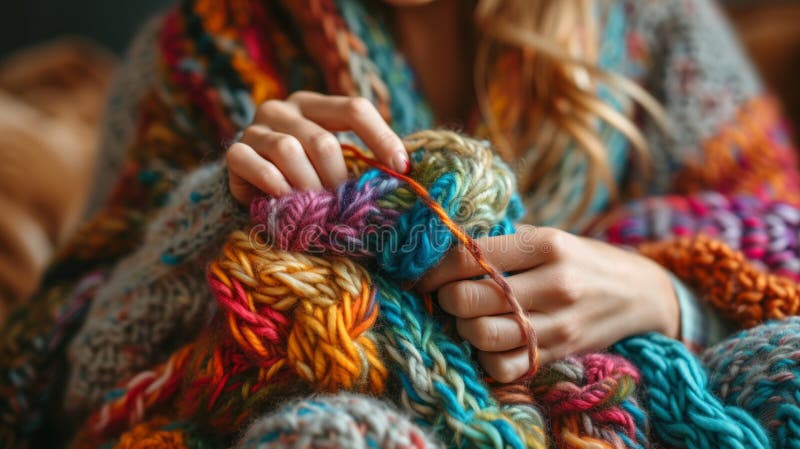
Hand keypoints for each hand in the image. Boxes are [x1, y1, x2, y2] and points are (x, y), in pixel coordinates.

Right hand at [226, 91, 408, 204]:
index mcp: (313, 104)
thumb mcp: (333, 161)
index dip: (381, 137)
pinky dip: (278, 189)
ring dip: (309, 186)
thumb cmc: (304, 175)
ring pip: (289, 152)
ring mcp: (255, 129)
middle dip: (339, 179)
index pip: (354, 108)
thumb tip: (405, 172)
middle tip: (345, 205)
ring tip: (316, 208)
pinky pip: (259, 168)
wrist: (250, 188)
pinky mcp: (235, 153)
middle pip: (323, 140)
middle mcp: (283, 109)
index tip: (401, 168)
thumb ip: (360, 160)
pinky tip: (287, 203)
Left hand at [417, 225, 679, 381]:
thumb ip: (502, 244)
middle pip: (469, 297)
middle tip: (446, 294)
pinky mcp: (560, 353)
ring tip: (468, 316)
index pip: (469, 256)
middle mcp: (554, 283)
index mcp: (546, 244)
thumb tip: (442, 248)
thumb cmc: (582, 259)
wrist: (641, 293)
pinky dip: (487, 358)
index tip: (421, 273)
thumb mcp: (550, 237)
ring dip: (463, 327)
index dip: (433, 267)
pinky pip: (506, 367)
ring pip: (482, 335)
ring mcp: (558, 323)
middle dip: (446, 297)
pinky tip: (489, 342)